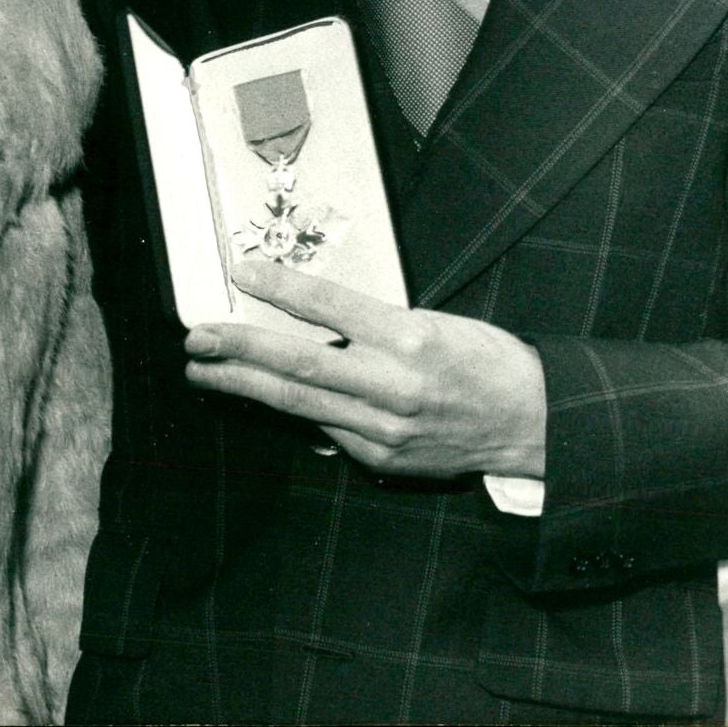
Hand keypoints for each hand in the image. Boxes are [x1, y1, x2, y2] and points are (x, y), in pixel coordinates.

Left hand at [183, 259, 546, 480]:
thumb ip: (372, 325)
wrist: (531, 423)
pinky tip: (258, 395)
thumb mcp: (433, 321)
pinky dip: (288, 409)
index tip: (241, 270)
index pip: (331, 306)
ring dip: (243, 385)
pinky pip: (323, 428)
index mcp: (410, 338)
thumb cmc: (483, 359)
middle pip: (299, 365)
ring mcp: (384, 427)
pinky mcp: (381, 456)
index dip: (281, 288)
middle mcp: (393, 385)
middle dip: (239, 350)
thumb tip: (308, 318)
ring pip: (299, 403)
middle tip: (196, 337)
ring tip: (204, 369)